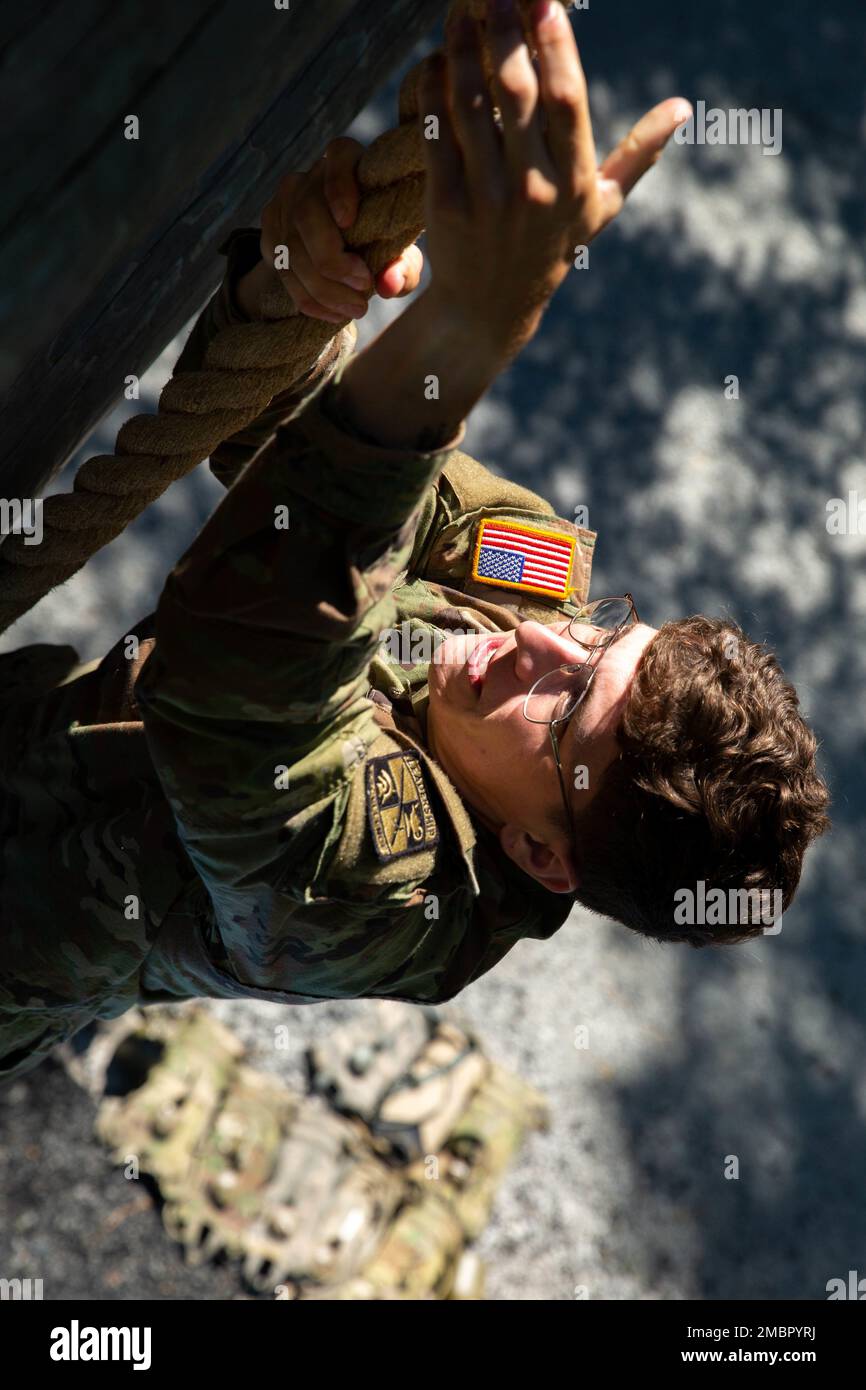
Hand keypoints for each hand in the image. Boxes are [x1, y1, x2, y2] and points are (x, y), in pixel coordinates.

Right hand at [247, 137, 423, 322]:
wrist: (346, 244)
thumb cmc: (382, 238)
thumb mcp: (401, 251)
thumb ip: (403, 266)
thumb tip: (389, 284)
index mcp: (348, 162)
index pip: (339, 157)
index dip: (339, 186)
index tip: (348, 221)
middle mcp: (310, 177)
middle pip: (307, 215)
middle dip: (332, 261)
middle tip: (362, 293)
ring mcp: (285, 201)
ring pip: (290, 248)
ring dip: (322, 289)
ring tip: (353, 310)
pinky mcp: (270, 227)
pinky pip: (281, 268)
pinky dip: (308, 298)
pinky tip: (332, 314)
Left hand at [418, 0, 690, 354]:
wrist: (491, 307)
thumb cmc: (552, 247)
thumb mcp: (601, 207)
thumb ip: (639, 153)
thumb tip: (682, 108)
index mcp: (575, 181)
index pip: (567, 99)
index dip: (555, 44)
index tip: (543, 0)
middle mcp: (533, 189)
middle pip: (518, 92)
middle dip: (506, 32)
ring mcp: (486, 198)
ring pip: (470, 107)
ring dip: (462, 52)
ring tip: (459, 15)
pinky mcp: (446, 206)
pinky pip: (437, 136)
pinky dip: (433, 93)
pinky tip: (435, 61)